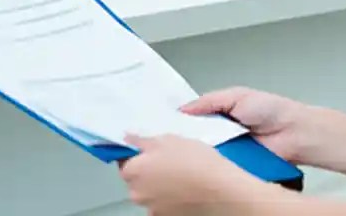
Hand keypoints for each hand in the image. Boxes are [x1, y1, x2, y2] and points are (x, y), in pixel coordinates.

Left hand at [118, 133, 278, 215]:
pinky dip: (171, 198)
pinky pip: (164, 204)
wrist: (221, 190)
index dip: (138, 154)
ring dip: (161, 185)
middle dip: (149, 170)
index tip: (150, 150)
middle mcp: (137, 193)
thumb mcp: (169, 139)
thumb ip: (143, 140)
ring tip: (183, 175)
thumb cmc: (196, 163)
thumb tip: (128, 138)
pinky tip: (186, 189)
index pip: (124, 161)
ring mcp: (152, 208)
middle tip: (170, 160)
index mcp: (133, 171)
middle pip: (136, 179)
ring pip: (151, 192)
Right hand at [182, 87, 310, 163]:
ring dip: (203, 148)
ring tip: (197, 145)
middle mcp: (223, 131)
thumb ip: (209, 100)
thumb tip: (183, 108)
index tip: (169, 120)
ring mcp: (229, 149)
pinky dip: (216, 161)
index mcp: (221, 112)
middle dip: (191, 134)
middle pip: (197, 134)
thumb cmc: (273, 110)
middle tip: (182, 135)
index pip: (195, 116)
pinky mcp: (235, 165)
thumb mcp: (237, 96)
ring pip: (206, 150)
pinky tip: (211, 158)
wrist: (294, 133)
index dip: (183, 118)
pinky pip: (220, 164)